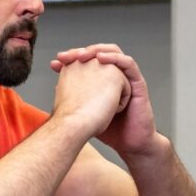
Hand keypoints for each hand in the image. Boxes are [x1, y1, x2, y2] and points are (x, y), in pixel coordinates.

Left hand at [51, 44, 159, 158]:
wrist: (130, 145)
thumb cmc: (111, 131)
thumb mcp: (88, 112)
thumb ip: (77, 99)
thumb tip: (57, 86)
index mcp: (104, 80)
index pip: (88, 60)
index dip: (73, 57)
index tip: (58, 60)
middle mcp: (116, 76)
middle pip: (100, 52)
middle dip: (82, 51)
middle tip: (67, 56)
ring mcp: (128, 78)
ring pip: (115, 53)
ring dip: (98, 50)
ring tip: (83, 55)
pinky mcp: (138, 84)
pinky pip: (129, 65)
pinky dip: (115, 58)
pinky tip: (101, 58)